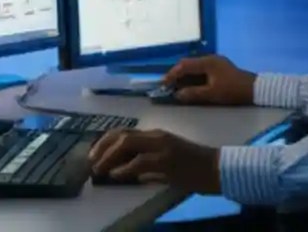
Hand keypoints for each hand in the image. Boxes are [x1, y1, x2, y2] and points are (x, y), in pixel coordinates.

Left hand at [88, 129, 220, 193]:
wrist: (216, 167)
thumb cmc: (194, 163)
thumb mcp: (168, 157)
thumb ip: (149, 163)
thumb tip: (130, 172)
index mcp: (157, 134)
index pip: (125, 131)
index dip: (106, 141)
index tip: (94, 152)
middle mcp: (156, 137)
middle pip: (121, 136)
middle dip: (102, 148)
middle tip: (91, 161)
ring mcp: (161, 148)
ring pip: (127, 145)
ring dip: (108, 158)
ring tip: (99, 169)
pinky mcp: (166, 162)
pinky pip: (138, 163)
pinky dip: (124, 169)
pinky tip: (115, 175)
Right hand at [163, 55, 256, 104]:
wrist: (255, 90)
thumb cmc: (233, 91)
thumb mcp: (212, 94)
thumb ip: (193, 94)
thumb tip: (176, 95)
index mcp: (207, 62)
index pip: (184, 65)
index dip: (172, 74)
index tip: (163, 83)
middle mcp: (210, 59)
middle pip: (188, 64)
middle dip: (177, 75)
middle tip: (168, 86)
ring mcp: (216, 63)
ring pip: (195, 67)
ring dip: (185, 77)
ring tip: (176, 88)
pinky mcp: (219, 69)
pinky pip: (202, 71)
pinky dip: (194, 78)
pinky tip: (190, 86)